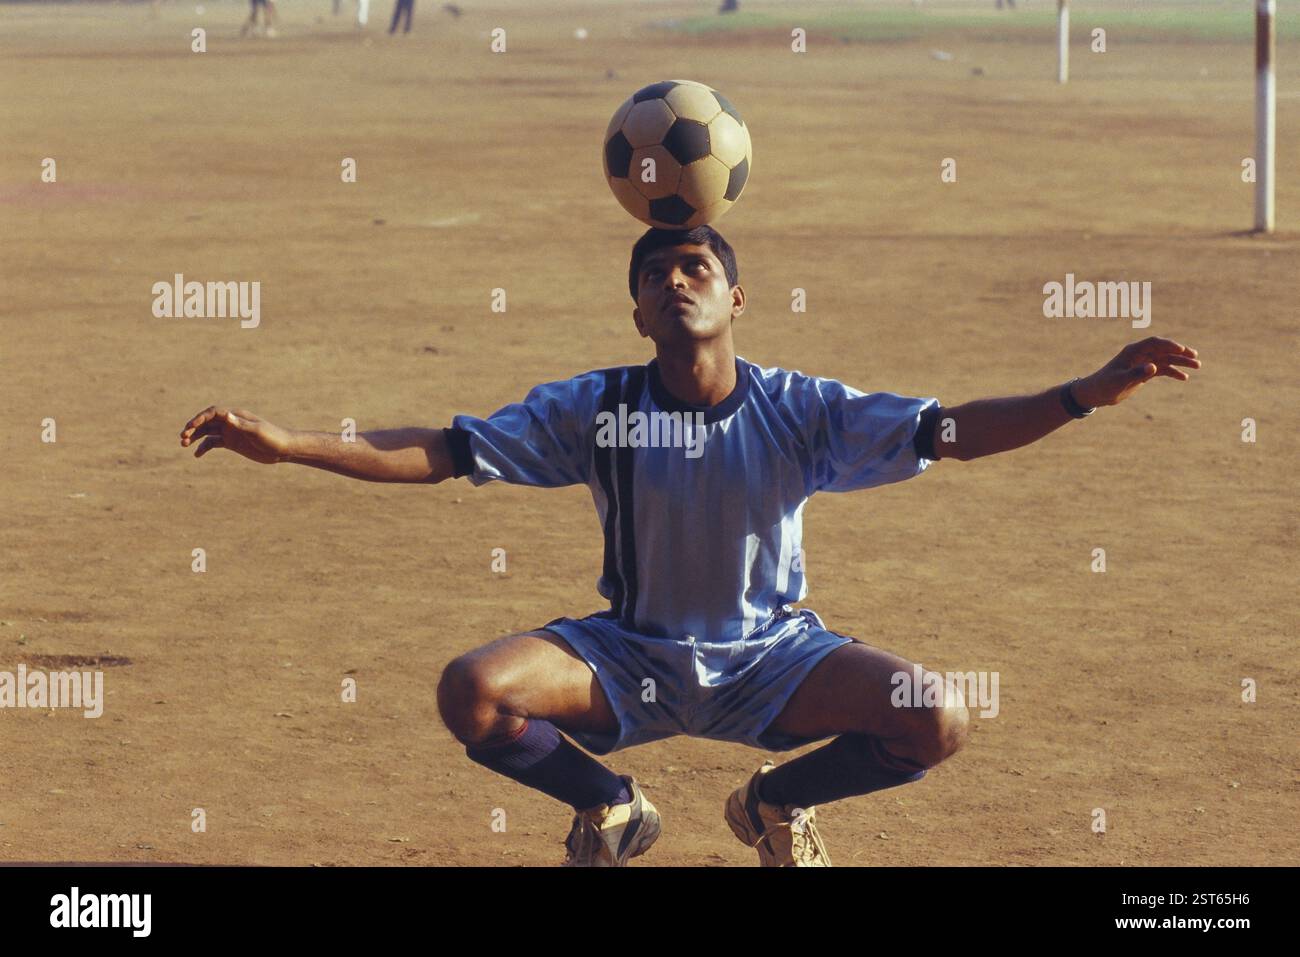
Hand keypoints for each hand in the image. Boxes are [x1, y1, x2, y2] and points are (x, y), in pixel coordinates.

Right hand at [179, 406, 293, 464]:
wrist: (283, 449)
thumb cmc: (273, 437)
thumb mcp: (257, 431)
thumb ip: (241, 424)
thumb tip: (226, 415)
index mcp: (236, 415)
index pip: (213, 413)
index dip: (199, 418)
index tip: (190, 428)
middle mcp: (231, 422)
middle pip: (207, 422)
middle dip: (193, 428)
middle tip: (183, 437)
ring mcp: (230, 432)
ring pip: (207, 432)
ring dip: (195, 437)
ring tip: (184, 444)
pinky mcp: (232, 443)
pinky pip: (213, 443)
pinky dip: (204, 447)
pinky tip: (197, 454)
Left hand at [1074, 337, 1200, 407]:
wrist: (1097, 394)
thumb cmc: (1105, 385)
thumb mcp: (1121, 380)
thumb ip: (1137, 373)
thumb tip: (1154, 367)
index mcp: (1133, 351)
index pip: (1154, 343)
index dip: (1168, 344)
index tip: (1181, 350)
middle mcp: (1140, 355)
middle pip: (1164, 350)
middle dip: (1180, 352)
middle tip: (1195, 356)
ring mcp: (1143, 363)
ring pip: (1166, 359)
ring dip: (1181, 362)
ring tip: (1197, 365)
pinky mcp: (1144, 372)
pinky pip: (1162, 370)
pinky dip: (1173, 372)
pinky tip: (1184, 378)